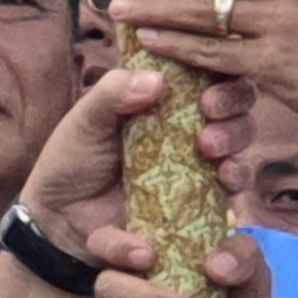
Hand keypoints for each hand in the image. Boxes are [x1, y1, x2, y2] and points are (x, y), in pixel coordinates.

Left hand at [19, 63, 253, 254]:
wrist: (57, 214)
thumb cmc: (74, 155)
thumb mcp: (88, 117)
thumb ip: (114, 91)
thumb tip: (157, 80)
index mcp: (171, 105)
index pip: (218, 83)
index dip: (227, 83)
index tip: (210, 94)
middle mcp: (192, 138)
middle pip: (240, 123)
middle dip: (235, 122)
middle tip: (209, 129)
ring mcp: (196, 179)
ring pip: (238, 169)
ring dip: (237, 165)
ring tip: (215, 162)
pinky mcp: (190, 216)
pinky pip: (215, 217)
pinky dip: (213, 210)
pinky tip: (202, 205)